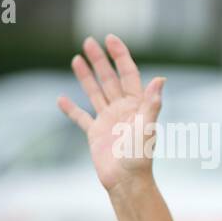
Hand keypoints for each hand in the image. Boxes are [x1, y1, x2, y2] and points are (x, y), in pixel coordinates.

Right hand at [57, 34, 165, 193]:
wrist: (127, 182)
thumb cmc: (140, 157)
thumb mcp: (147, 127)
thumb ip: (152, 104)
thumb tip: (160, 79)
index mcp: (137, 105)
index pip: (128, 74)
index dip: (120, 56)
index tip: (110, 38)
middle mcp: (122, 110)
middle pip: (109, 79)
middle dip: (100, 60)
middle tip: (88, 41)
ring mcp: (108, 121)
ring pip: (95, 93)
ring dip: (86, 76)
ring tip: (76, 58)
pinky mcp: (95, 134)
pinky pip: (80, 118)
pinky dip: (70, 109)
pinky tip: (61, 99)